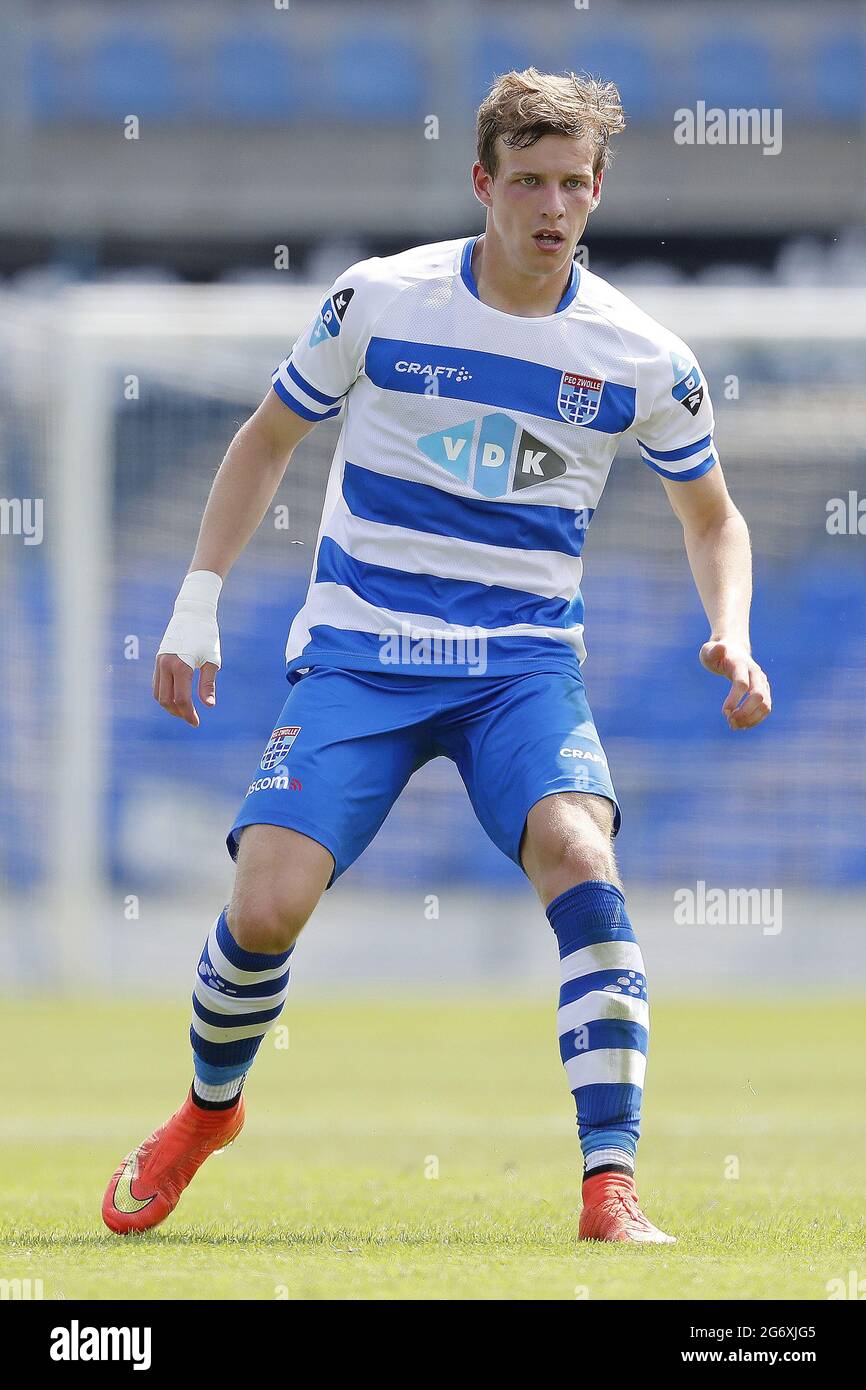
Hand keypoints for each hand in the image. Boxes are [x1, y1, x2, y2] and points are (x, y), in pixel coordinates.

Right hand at [154, 572, 221, 726]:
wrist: (192, 613)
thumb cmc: (206, 636)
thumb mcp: (212, 660)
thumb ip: (208, 684)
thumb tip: (208, 705)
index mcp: (181, 666)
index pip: (181, 699)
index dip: (188, 714)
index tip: (196, 723)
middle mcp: (166, 665)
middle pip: (166, 700)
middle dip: (178, 713)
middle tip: (191, 718)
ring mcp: (159, 662)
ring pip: (158, 693)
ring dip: (169, 705)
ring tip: (184, 710)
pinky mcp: (158, 660)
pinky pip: (157, 683)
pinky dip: (164, 694)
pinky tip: (176, 697)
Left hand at [699, 638, 771, 730]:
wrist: (733, 649)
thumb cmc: (716, 653)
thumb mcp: (708, 650)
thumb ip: (713, 651)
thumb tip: (721, 648)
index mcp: (741, 664)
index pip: (742, 683)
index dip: (734, 699)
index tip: (724, 712)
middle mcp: (755, 673)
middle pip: (758, 696)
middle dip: (744, 712)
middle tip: (729, 721)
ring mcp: (762, 682)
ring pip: (766, 705)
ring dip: (751, 719)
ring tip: (734, 726)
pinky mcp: (765, 690)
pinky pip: (766, 708)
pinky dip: (756, 719)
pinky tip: (741, 725)